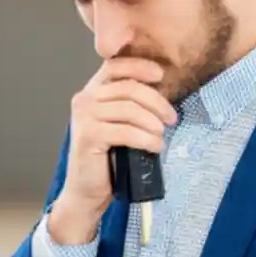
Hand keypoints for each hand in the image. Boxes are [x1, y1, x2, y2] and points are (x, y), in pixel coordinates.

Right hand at [50, 59, 176, 244]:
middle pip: (129, 88)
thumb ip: (130, 104)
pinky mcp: (89, 136)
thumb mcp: (119, 123)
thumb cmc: (108, 158)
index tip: (161, 75)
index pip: (116, 66)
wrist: (87, 190)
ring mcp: (84, 117)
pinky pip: (126, 131)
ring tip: (161, 136)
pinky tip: (154, 147)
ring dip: (153, 123)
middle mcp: (84, 99)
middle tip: (171, 118)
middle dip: (157, 102)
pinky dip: (146, 139)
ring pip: (130, 109)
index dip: (140, 66)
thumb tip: (162, 90)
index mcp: (91, 92)